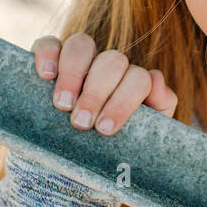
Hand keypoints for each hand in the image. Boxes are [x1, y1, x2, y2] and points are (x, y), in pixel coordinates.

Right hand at [30, 33, 177, 134]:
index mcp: (134, 80)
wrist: (80, 163)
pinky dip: (47, 55)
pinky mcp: (50, 55)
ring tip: (62, 105)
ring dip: (73, 74)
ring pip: (81, 45)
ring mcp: (80, 57)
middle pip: (111, 61)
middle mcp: (109, 64)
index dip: (123, 101)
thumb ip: (160, 104)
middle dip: (96, 93)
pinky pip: (49, 43)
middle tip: (81, 123)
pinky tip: (45, 76)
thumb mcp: (143, 131)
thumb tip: (156, 81)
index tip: (105, 129)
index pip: (138, 78)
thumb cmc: (114, 144)